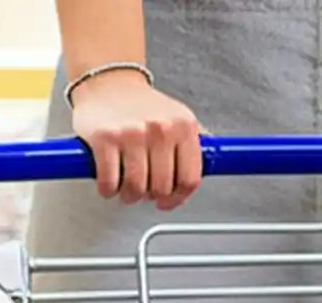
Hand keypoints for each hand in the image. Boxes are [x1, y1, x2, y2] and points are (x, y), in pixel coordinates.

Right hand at [70, 71, 201, 209]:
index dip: (177, 198)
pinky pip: (109, 182)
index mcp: (183, 126)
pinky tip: (109, 183)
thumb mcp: (177, 117)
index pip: (190, 179)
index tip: (167, 202)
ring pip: (136, 188)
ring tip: (125, 189)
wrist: (107, 82)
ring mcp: (133, 133)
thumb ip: (195, 142)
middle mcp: (162, 129)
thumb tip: (215, 163)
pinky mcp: (105, 138)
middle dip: (150, 196)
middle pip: (162, 187)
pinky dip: (107, 190)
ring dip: (129, 196)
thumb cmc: (141, 105)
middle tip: (142, 191)